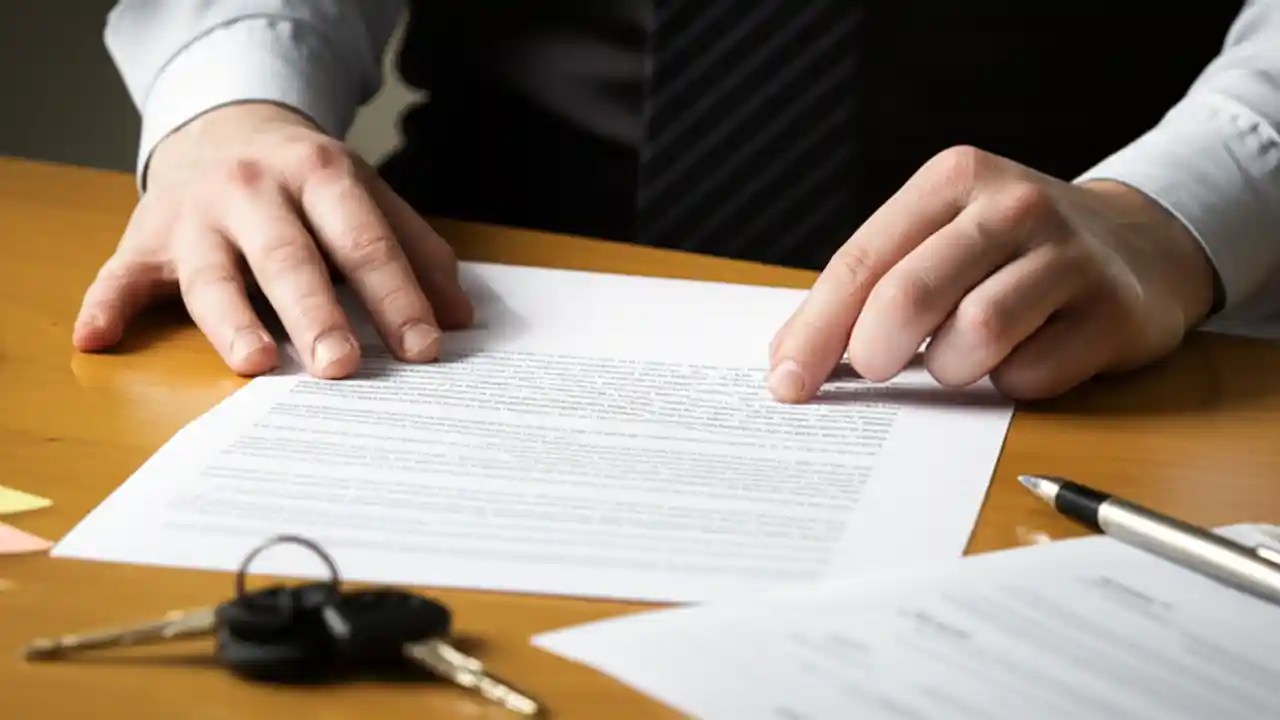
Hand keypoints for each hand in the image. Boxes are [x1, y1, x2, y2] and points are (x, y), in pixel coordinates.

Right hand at [73, 102, 472, 377]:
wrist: (224, 131)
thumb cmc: (310, 184)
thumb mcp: (368, 198)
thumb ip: (416, 252)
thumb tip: (460, 318)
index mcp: (321, 174)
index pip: (364, 241)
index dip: (396, 296)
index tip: (423, 349)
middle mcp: (255, 190)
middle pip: (289, 258)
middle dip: (317, 312)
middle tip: (343, 365)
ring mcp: (197, 216)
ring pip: (213, 274)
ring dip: (232, 320)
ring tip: (255, 363)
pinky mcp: (146, 241)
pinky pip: (122, 276)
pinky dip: (106, 306)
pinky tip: (96, 338)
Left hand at [768, 145, 1214, 400]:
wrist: (1138, 245)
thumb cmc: (1008, 253)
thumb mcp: (937, 241)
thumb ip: (866, 289)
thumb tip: (790, 360)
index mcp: (952, 180)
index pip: (862, 262)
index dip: (816, 330)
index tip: (786, 382)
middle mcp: (1011, 205)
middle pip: (909, 295)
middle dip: (874, 351)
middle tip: (875, 368)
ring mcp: (1069, 254)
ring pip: (975, 335)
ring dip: (948, 368)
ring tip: (957, 359)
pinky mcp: (1113, 310)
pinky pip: (1032, 373)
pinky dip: (1008, 383)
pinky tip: (1018, 360)